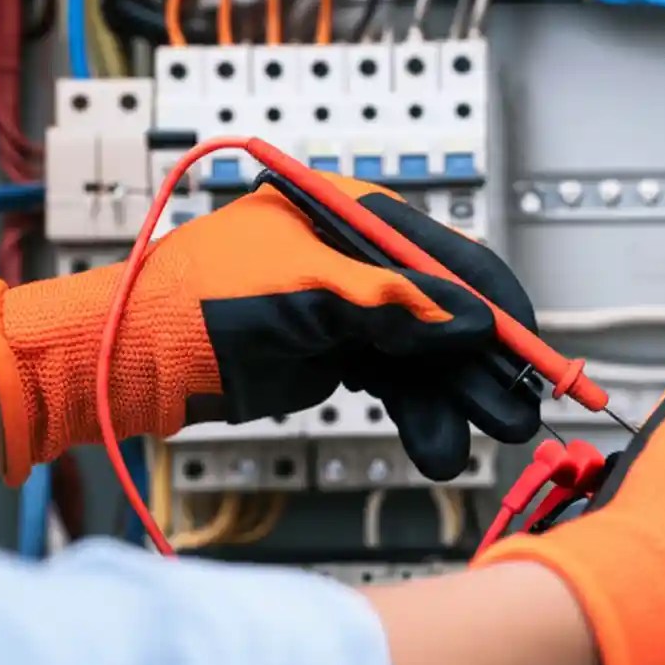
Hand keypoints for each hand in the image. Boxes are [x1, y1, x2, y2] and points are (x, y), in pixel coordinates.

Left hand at [0, 173, 539, 484]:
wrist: (134, 361)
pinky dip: (420, 412)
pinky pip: (398, 382)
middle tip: (519, 408)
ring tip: (483, 438)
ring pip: (426, 355)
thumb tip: (470, 322)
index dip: (495, 302)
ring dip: (456, 398)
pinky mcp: (340, 353)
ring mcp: (353, 310)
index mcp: (354, 219)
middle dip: (484, 363)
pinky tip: (439, 444)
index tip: (530, 347)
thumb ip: (390, 305)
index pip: (447, 255)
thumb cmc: (196, 303)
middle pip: (447, 310)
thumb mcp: (301, 295)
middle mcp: (362, 262)